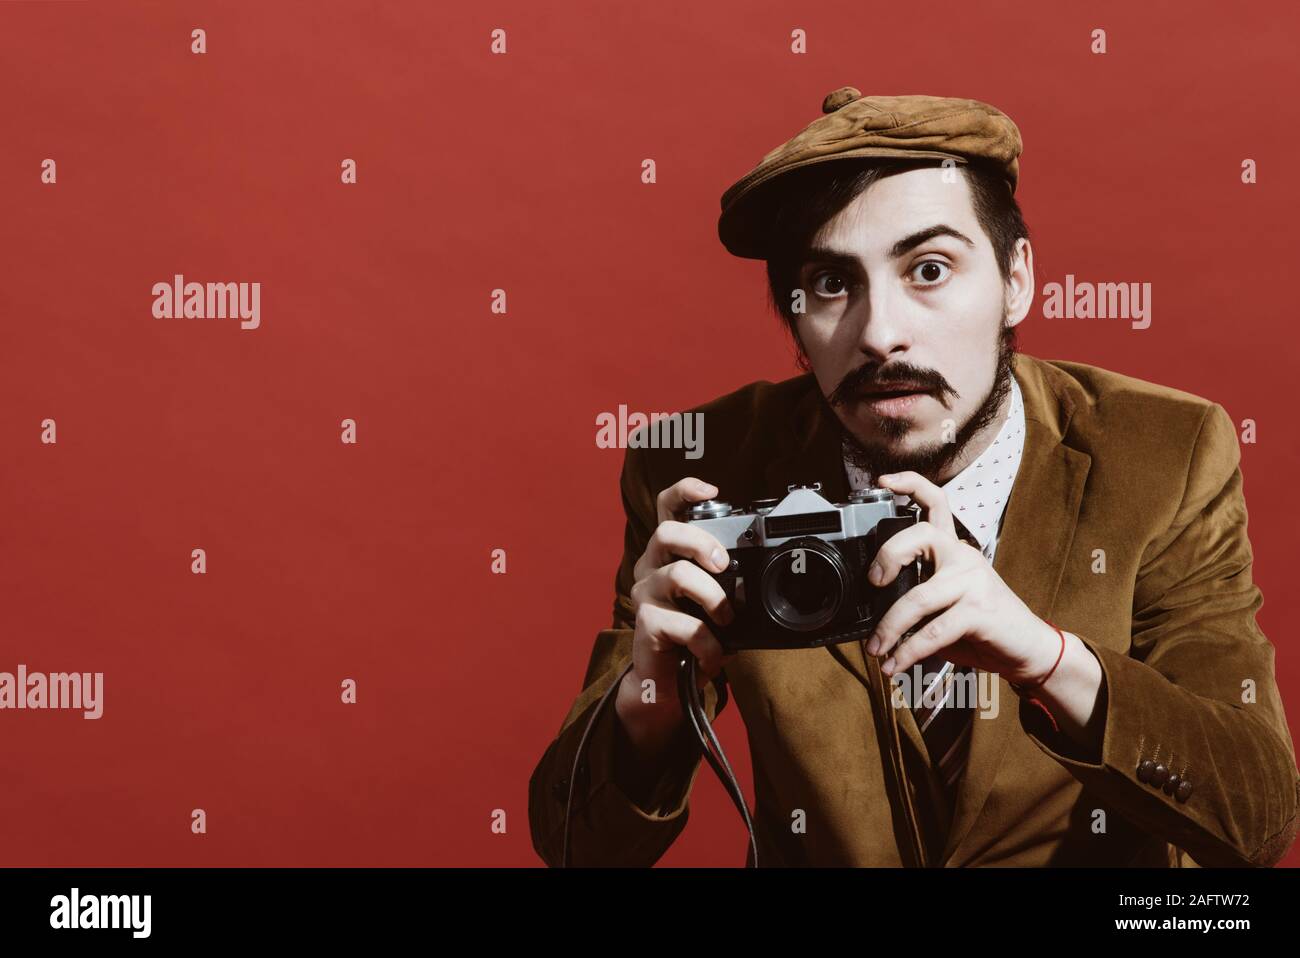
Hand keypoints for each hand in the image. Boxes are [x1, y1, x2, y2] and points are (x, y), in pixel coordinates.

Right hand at [616, 477, 738, 753]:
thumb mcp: (715, 600)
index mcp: (669, 553)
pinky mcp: (646, 624)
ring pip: (678, 576)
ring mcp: (646, 594)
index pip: (668, 508)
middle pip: (667, 533)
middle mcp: (651, 567)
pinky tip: (715, 656)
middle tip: (725, 566)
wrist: (668, 682)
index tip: (712, 489)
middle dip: (702, 543)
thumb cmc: (696, 633)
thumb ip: (729, 580)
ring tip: (727, 619)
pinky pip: (684, 625)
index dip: (685, 491)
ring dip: (713, 598)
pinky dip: (709, 643)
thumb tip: (773, 567)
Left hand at [864, 471, 1061, 684]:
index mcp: (953, 548)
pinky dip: (908, 651)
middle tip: (872, 583)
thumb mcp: (945, 604)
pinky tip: (896, 664)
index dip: (909, 485)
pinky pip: (932, 631)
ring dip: (888, 629)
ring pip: (917, 597)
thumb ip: (915, 597)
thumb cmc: (981, 626)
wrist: (1028, 649)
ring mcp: (973, 581)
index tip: (882, 482)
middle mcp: (963, 556)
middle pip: (919, 535)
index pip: (935, 503)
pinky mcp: (979, 610)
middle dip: (887, 557)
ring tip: (875, 649)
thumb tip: (872, 616)